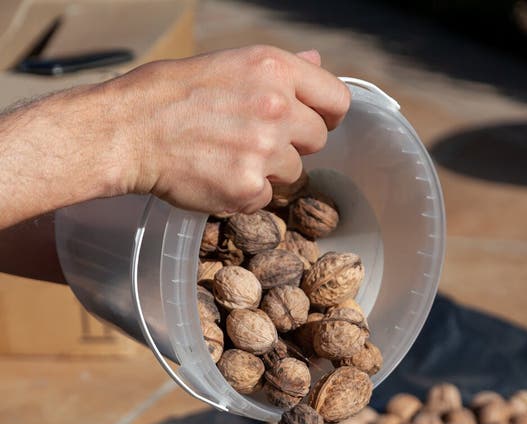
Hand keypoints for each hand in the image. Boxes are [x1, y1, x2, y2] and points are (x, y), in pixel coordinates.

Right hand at [109, 45, 350, 213]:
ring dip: (268, 170)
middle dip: (294, 143)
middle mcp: (276, 108)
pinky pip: (265, 198)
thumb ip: (278, 71)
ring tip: (229, 155)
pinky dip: (245, 193)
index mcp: (274, 69)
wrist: (131, 130)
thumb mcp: (229, 63)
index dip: (327, 114)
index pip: (336, 99)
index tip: (314, 121)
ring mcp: (264, 151)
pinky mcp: (248, 189)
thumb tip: (316, 63)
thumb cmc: (171, 94)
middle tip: (255, 139)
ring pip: (293, 172)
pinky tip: (217, 174)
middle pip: (318, 139)